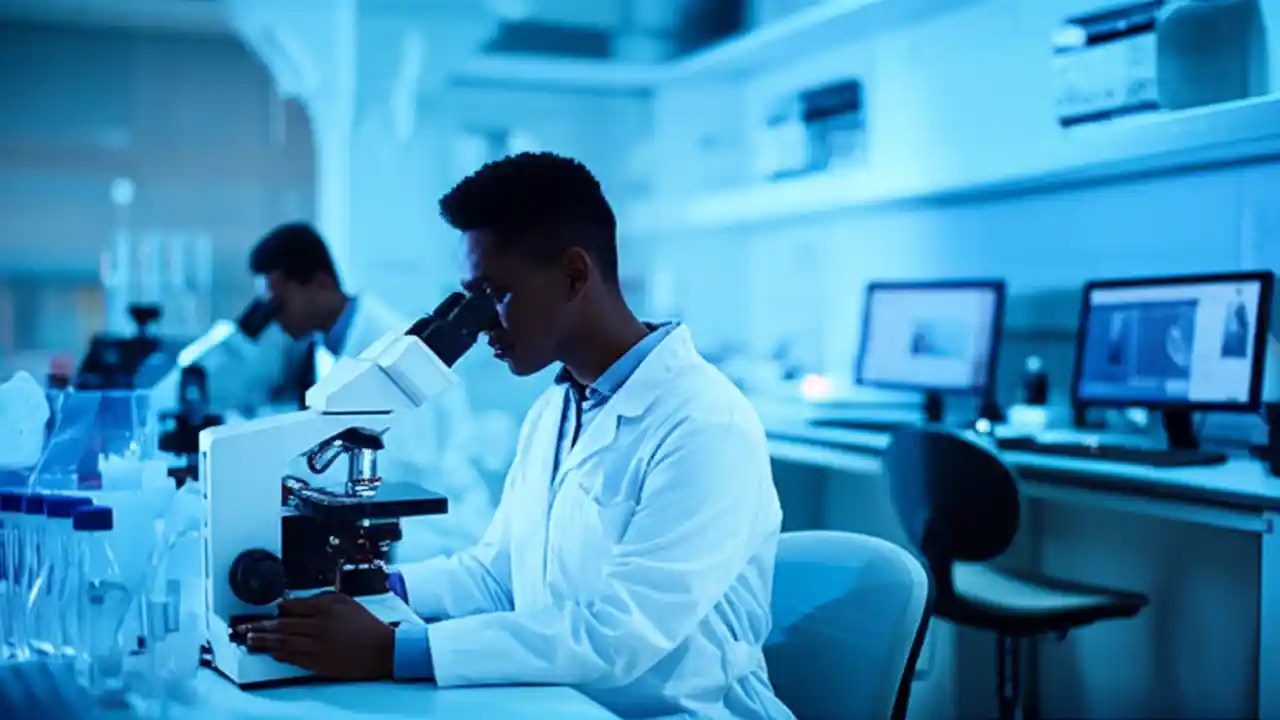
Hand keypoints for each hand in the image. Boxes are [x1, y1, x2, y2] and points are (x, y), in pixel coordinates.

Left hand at [237, 592, 394, 680]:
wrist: (382, 650)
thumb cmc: (366, 625)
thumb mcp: (347, 602)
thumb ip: (324, 598)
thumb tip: (299, 602)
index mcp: (325, 609)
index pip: (293, 606)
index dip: (278, 608)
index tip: (269, 609)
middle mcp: (318, 626)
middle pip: (282, 625)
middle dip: (260, 625)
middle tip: (243, 627)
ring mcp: (316, 646)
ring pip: (283, 642)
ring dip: (264, 641)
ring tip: (250, 639)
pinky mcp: (318, 663)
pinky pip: (292, 657)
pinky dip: (279, 654)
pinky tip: (271, 652)